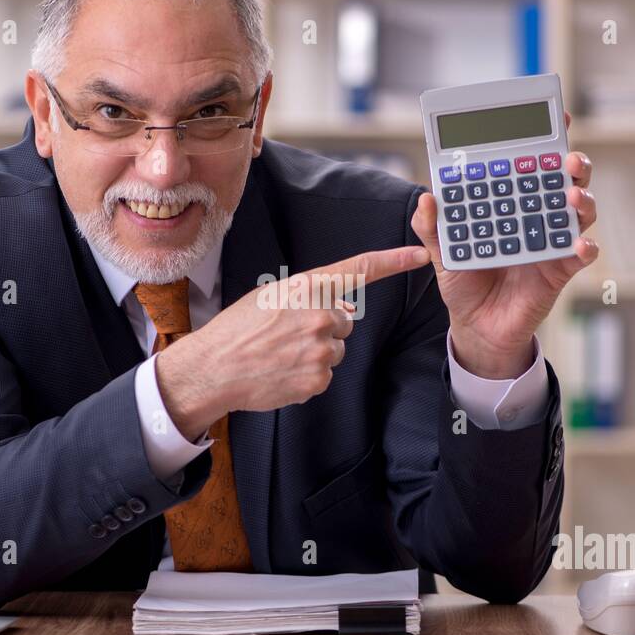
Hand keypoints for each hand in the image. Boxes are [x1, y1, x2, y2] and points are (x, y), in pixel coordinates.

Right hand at [155, 244, 430, 439]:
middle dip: (326, 326)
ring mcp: (321, 349)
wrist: (212, 368)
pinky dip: (308, 375)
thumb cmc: (238, 329)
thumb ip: (311, 297)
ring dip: (316, 352)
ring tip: (280, 354)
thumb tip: (346, 309)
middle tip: (288, 334)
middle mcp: (320, 315)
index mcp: (307, 288)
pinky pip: (325, 374)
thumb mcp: (271, 297)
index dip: (393, 262)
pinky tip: (282, 371)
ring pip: (336, 349)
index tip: (421, 255)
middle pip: (345, 320)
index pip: (358, 270)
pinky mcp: (318, 379)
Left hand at [409, 111, 598, 378]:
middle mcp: (536, 217)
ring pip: (579, 212)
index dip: (544, 142)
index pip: (530, 166)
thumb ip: (433, 226)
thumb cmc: (464, 284)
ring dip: (581, 199)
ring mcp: (551, 242)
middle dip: (573, 163)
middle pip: (564, 181)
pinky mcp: (560, 271)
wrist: (477, 328)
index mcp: (510, 205)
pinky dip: (585, 248)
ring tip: (572, 194)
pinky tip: (581, 244)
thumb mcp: (442, 253)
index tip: (555, 119)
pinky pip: (579, 256)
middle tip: (568, 158)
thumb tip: (426, 199)